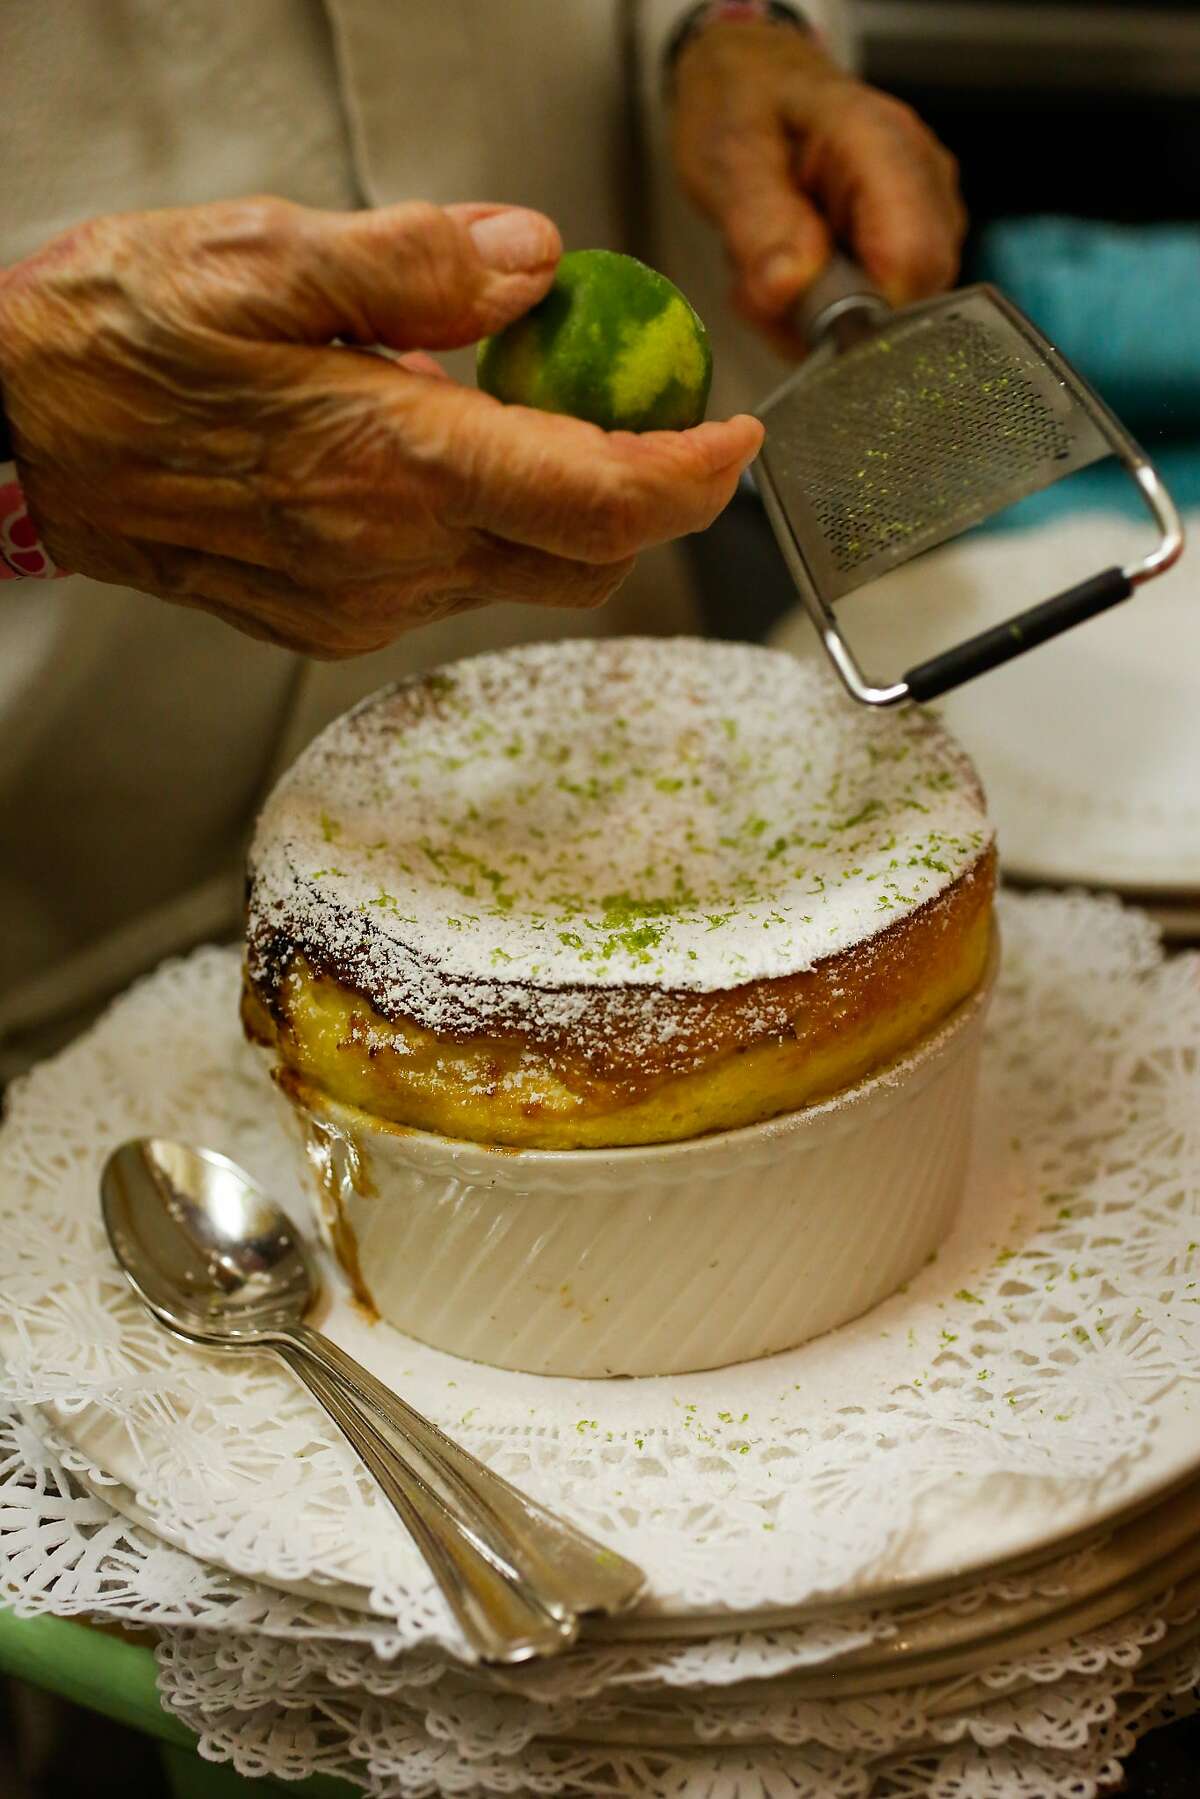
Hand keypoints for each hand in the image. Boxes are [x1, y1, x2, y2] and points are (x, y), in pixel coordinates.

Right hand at [0, 198, 761, 655]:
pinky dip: (488, 528)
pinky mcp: (332, 623)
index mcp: (386, 463)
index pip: (599, 500)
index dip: (694, 476)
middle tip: (635, 399)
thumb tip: (536, 263)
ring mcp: (360, 604)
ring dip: (560, 504)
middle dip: (644, 489)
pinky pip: (456, 585)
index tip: (735, 433)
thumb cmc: (114, 338)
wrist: (11, 437)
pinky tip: (437, 456)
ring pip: (526, 576)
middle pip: (586, 557)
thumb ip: (413, 262)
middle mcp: (386, 558)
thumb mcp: (258, 254)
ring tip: (514, 407)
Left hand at [671, 20, 966, 350]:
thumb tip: (788, 285)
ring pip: (886, 315)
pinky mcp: (909, 247)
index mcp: (883, 142)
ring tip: (766, 268)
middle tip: (759, 284)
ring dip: (813, 316)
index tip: (790, 307)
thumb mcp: (731, 153)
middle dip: (823, 318)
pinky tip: (786, 274)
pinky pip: (872, 312)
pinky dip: (818, 313)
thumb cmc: (746, 103)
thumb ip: (759, 220)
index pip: (911, 258)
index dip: (855, 311)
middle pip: (905, 298)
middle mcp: (922, 180)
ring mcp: (924, 216)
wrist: (755, 81)